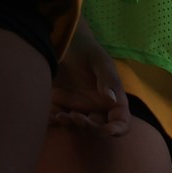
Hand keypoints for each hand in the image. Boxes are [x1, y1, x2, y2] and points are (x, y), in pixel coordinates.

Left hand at [49, 21, 128, 135]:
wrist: (62, 42)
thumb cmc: (87, 50)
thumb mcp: (100, 61)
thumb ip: (107, 79)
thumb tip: (111, 100)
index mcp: (113, 100)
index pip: (121, 121)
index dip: (117, 129)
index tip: (107, 130)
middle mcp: (97, 107)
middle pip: (99, 128)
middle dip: (89, 127)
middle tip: (76, 117)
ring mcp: (79, 107)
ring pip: (78, 126)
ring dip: (71, 125)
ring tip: (60, 116)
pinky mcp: (60, 104)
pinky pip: (59, 118)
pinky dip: (54, 121)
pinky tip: (50, 115)